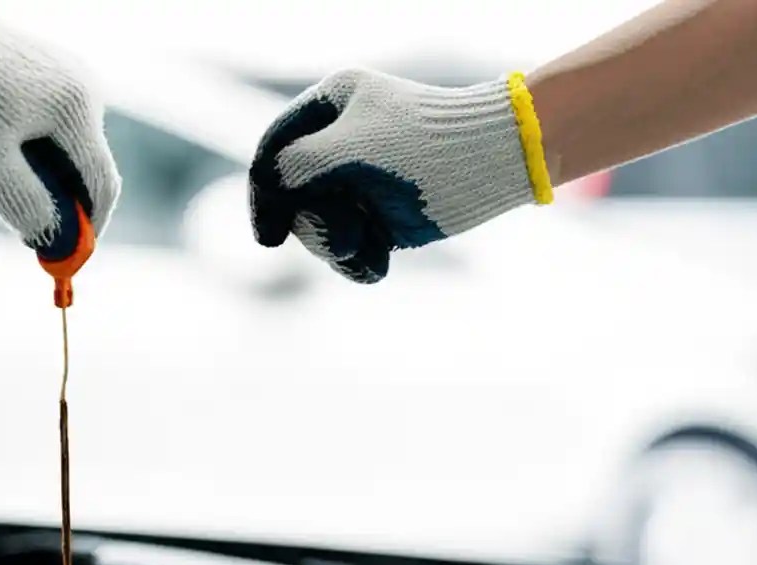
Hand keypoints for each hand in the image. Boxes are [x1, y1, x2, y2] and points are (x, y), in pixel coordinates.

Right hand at [249, 68, 552, 282]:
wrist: (493, 165)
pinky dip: (360, 262)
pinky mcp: (381, 217)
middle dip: (316, 225)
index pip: (274, 151)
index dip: (264, 196)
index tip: (269, 239)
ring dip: (338, 249)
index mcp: (331, 107)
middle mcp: (340, 144)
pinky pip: (349, 250)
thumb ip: (292, 167)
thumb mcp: (344, 151)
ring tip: (367, 249)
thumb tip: (271, 192)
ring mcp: (360, 182)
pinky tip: (377, 265)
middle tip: (346, 237)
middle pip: (293, 198)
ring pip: (320, 229)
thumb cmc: (421, 146)